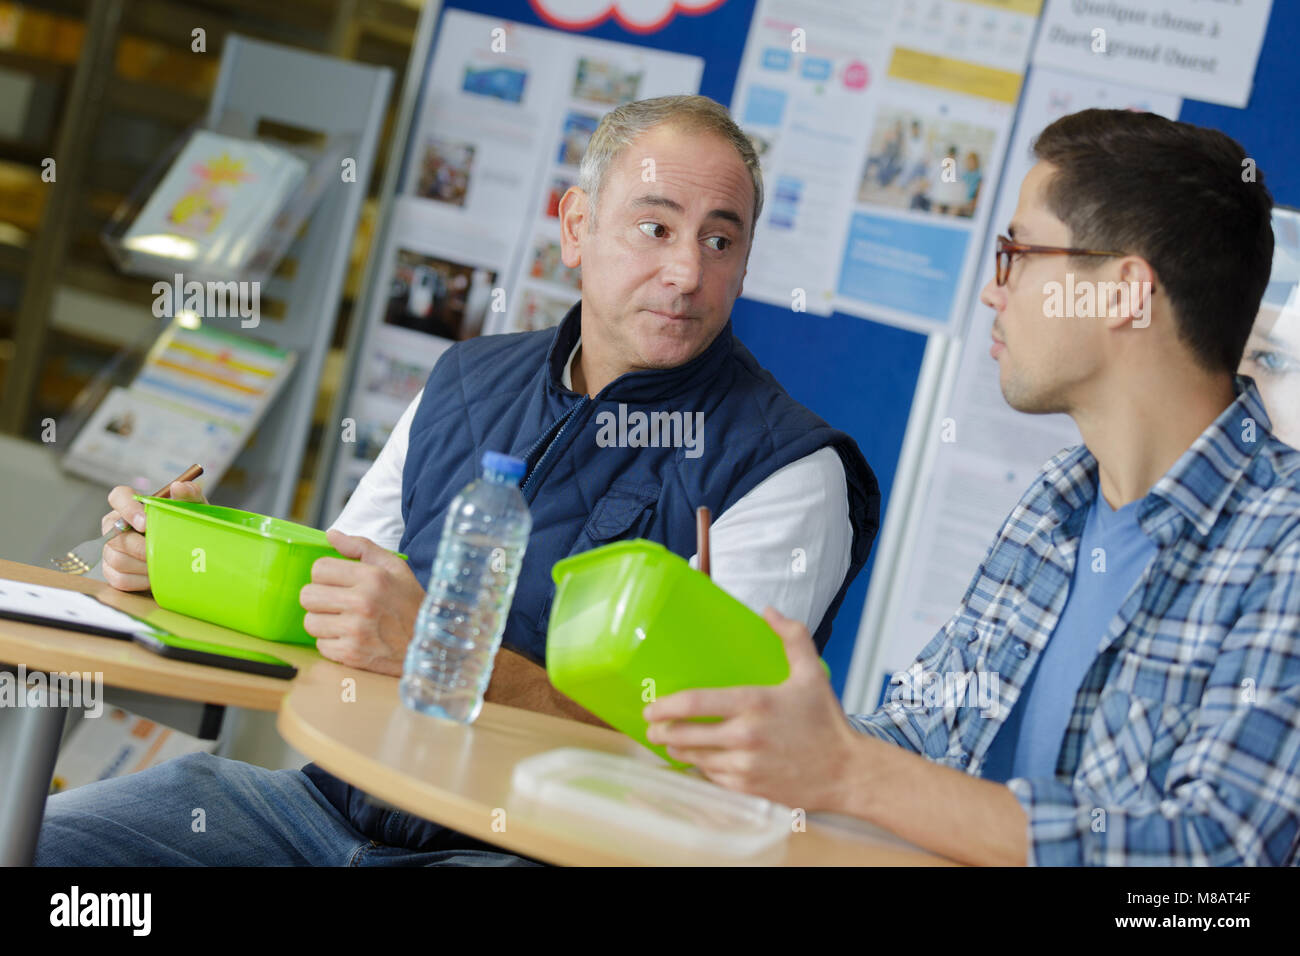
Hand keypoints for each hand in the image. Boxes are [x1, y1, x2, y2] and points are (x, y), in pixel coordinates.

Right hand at [101, 481, 206, 591]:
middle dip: (141, 547)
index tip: (145, 523)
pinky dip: (140, 581)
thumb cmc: (187, 528)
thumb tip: (179, 487)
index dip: (128, 509)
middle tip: (163, 552)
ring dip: (143, 565)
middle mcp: (116, 526)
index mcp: (132, 506)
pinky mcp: (112, 572)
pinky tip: (155, 577)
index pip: (118, 496)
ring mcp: (111, 550)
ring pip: (116, 559)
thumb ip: (189, 495)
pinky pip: (120, 579)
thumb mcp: (194, 510)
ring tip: (163, 565)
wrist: (192, 556)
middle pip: (115, 535)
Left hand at [299, 529, 424, 675]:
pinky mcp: (352, 655)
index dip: (324, 575)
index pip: (319, 569)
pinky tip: (350, 638)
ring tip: (343, 621)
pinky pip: (320, 646)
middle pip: (308, 595)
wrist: (430, 643)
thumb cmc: (410, 603)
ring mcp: (356, 630)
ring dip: (323, 622)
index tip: (335, 582)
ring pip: (310, 622)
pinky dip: (332, 643)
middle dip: (319, 598)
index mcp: (372, 577)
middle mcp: (362, 602)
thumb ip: (362, 547)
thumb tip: (331, 535)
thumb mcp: (395, 567)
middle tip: (335, 603)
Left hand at [642, 606, 856, 810]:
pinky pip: (712, 777)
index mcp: (754, 703)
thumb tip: (769, 611)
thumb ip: (792, 637)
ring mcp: (744, 766)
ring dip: (679, 750)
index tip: (651, 706)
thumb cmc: (826, 722)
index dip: (665, 705)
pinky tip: (699, 760)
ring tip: (671, 741)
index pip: (695, 703)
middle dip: (661, 732)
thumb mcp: (812, 673)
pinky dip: (702, 768)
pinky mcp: (748, 788)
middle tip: (652, 727)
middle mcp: (744, 736)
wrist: (847, 773)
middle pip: (685, 735)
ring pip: (695, 758)